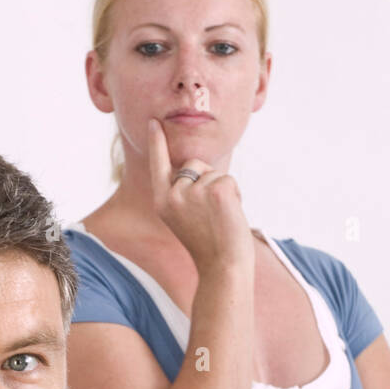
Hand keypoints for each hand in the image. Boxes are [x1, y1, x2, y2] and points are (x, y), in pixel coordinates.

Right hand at [147, 117, 254, 276]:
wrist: (222, 267)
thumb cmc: (207, 246)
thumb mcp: (184, 218)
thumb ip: (183, 193)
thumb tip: (194, 168)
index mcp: (162, 202)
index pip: (158, 164)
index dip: (157, 142)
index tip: (153, 121)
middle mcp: (173, 195)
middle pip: (193, 164)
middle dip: (207, 179)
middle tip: (210, 215)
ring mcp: (194, 192)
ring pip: (214, 172)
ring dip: (223, 191)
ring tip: (220, 219)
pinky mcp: (217, 191)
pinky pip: (229, 179)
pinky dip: (235, 194)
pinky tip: (230, 216)